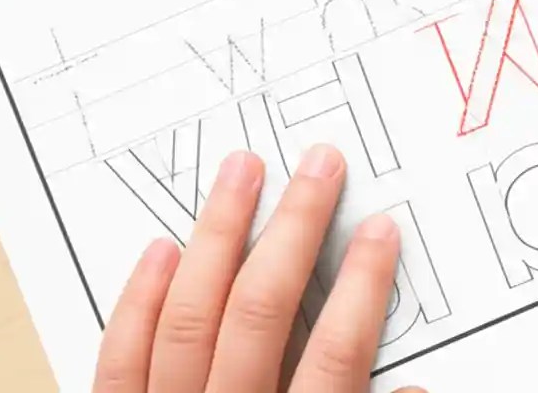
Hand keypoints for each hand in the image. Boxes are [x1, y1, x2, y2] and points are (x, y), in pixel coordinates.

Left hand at [93, 145, 425, 392]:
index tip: (380, 232)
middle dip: (295, 229)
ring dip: (217, 234)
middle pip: (260, 313)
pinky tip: (161, 248)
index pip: (334, 357)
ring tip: (241, 172)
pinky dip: (139, 301)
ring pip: (189, 317)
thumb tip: (416, 391)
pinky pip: (121, 358)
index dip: (363, 289)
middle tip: (320, 168)